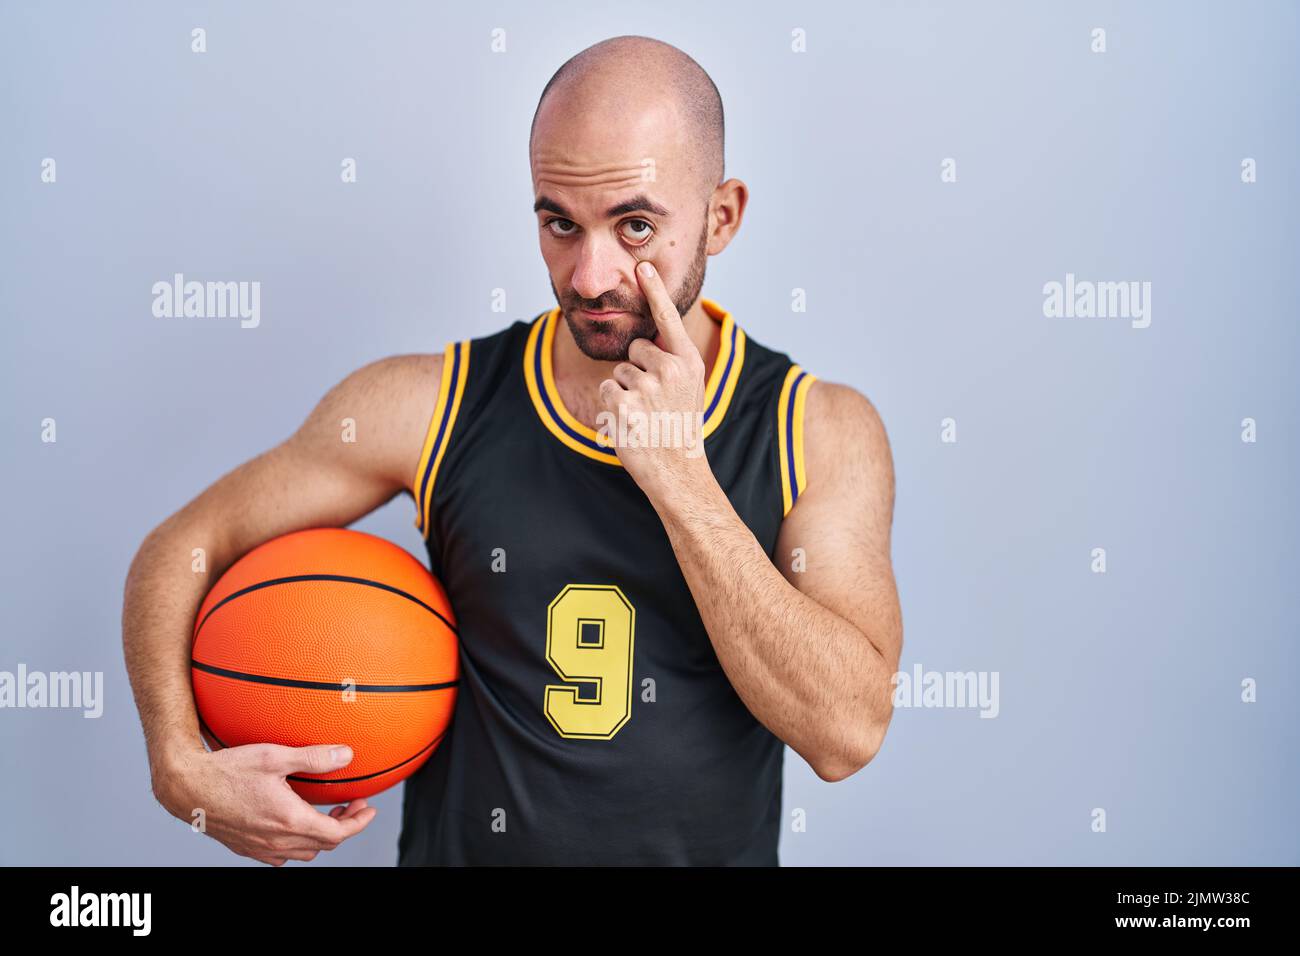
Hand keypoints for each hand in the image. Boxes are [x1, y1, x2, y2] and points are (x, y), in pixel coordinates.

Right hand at [152, 742, 375, 865]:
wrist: (186, 788)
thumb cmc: (228, 769)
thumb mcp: (275, 757)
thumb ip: (314, 758)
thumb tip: (347, 755)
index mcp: (288, 821)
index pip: (337, 834)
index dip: (359, 822)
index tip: (368, 807)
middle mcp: (276, 841)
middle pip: (323, 845)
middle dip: (344, 826)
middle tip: (349, 804)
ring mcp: (259, 848)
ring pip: (303, 853)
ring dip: (320, 836)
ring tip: (326, 812)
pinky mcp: (245, 848)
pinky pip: (280, 856)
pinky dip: (297, 843)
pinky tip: (293, 823)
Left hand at [598, 260, 710, 499]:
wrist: (678, 472)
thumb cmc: (680, 428)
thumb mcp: (690, 389)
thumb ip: (673, 361)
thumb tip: (648, 337)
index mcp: (689, 363)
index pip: (668, 319)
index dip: (655, 291)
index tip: (643, 266)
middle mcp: (670, 370)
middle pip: (636, 348)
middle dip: (637, 370)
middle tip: (654, 402)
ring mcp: (646, 387)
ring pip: (618, 371)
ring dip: (624, 392)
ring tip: (644, 416)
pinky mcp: (622, 404)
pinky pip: (605, 389)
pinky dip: (611, 406)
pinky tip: (630, 423)